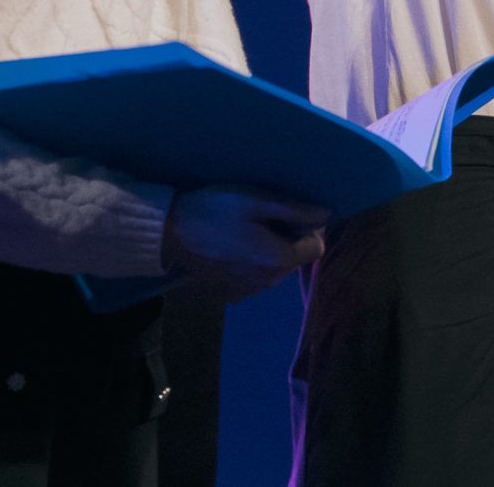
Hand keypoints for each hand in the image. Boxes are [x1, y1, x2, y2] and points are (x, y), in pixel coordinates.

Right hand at [163, 186, 326, 298]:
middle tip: (266, 219)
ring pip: (274, 269)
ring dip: (269, 252)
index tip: (292, 215)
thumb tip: (326, 214)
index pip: (315, 249)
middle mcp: (267, 282)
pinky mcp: (228, 294)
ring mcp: (246, 291)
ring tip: (247, 231)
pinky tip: (233, 246)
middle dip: (288, 240)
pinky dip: (250, 263)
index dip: (310, 231)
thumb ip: (295, 210)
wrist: (167, 234)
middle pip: (294, 260)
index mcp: (278, 261)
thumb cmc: (215, 211)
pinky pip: (254, 277)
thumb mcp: (257, 200)